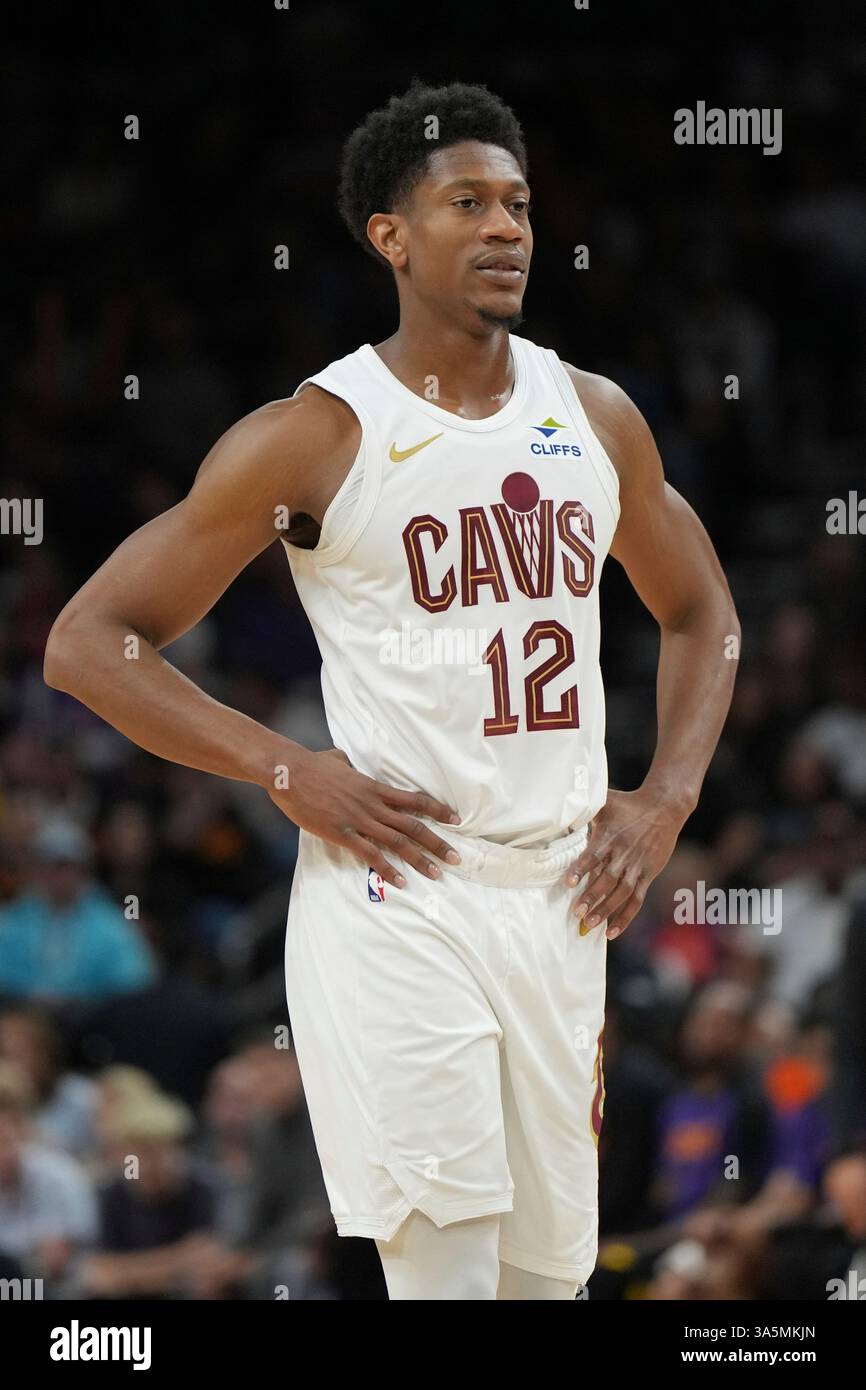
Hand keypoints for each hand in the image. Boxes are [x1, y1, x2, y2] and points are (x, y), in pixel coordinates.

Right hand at [268, 746, 460, 889]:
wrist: (290, 772)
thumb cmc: (312, 764)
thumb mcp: (337, 759)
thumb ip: (348, 764)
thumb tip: (346, 761)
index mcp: (375, 788)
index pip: (414, 800)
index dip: (437, 811)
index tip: (455, 820)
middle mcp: (373, 805)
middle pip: (413, 826)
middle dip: (437, 843)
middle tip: (456, 858)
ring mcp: (359, 820)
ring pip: (397, 842)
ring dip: (419, 859)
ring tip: (436, 873)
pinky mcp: (342, 833)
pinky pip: (370, 854)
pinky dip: (387, 868)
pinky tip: (399, 880)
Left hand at [564, 787, 682, 939]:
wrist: (664, 807)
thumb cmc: (629, 804)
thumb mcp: (606, 801)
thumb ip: (586, 809)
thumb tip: (562, 810)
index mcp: (610, 837)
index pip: (594, 856)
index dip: (581, 869)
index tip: (569, 883)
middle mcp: (623, 854)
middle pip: (607, 879)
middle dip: (592, 897)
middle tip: (577, 913)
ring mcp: (637, 866)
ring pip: (621, 893)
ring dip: (606, 910)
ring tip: (590, 924)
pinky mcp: (648, 874)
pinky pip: (636, 899)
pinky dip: (625, 917)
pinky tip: (612, 931)